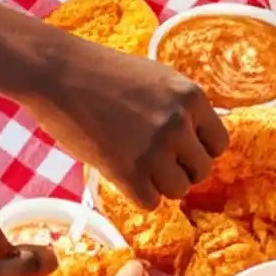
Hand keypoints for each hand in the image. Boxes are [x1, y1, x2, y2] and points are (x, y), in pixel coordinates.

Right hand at [23, 36, 228, 208]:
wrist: (56, 72)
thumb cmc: (103, 73)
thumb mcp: (157, 79)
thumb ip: (181, 108)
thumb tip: (198, 143)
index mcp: (191, 97)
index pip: (219, 144)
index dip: (199, 150)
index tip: (180, 149)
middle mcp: (179, 123)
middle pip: (201, 171)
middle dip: (180, 170)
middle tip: (155, 161)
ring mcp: (154, 148)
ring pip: (178, 190)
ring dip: (159, 185)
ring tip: (137, 167)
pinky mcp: (126, 171)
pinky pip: (150, 202)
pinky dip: (138, 195)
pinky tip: (123, 176)